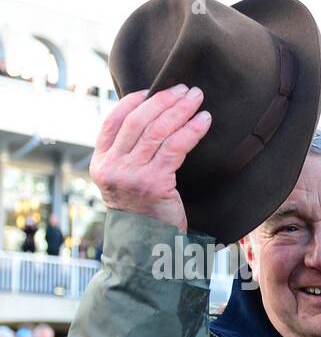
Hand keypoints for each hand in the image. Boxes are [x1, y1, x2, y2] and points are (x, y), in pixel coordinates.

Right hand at [90, 85, 211, 232]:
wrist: (149, 248)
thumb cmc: (145, 215)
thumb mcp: (127, 185)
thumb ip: (130, 159)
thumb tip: (150, 125)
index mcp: (101, 164)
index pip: (112, 122)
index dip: (132, 102)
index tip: (152, 91)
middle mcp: (112, 167)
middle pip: (137, 121)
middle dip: (163, 100)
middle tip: (185, 88)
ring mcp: (131, 174)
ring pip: (157, 131)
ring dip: (180, 110)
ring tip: (197, 97)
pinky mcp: (153, 181)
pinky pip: (175, 147)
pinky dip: (191, 130)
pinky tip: (204, 121)